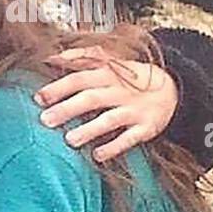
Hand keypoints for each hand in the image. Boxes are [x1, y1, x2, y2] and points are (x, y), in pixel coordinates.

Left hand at [34, 46, 177, 162]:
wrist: (174, 90)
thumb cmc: (129, 79)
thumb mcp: (111, 63)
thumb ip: (83, 58)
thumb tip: (52, 56)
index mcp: (108, 74)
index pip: (80, 78)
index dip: (59, 87)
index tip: (38, 98)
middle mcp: (120, 91)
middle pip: (91, 98)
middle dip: (67, 109)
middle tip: (45, 120)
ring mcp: (134, 110)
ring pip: (110, 119)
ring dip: (89, 130)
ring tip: (69, 140)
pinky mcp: (147, 127)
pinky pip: (130, 138)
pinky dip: (114, 147)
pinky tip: (97, 155)